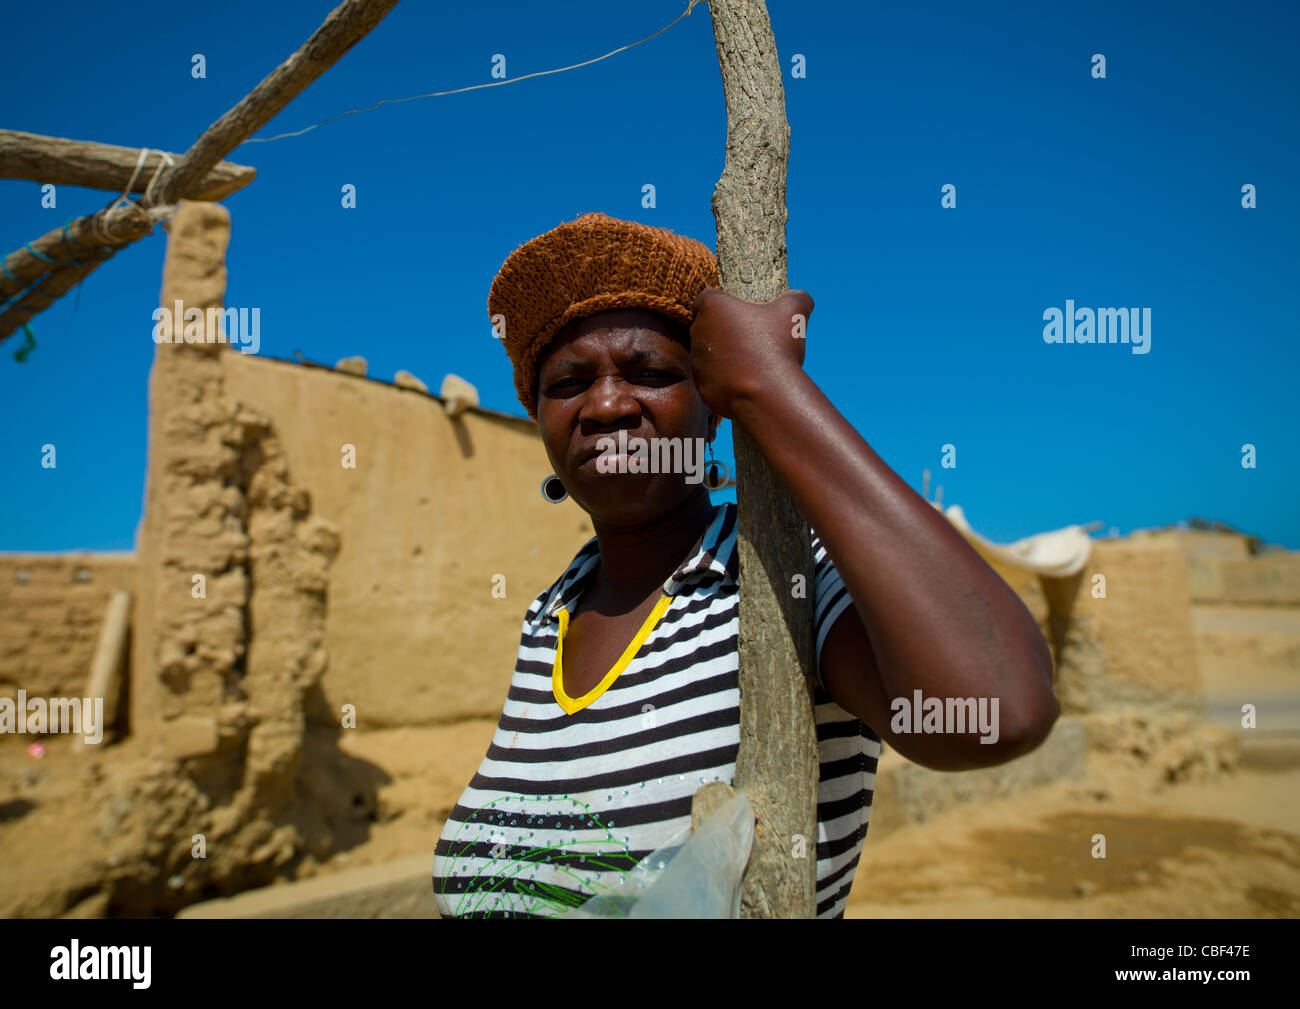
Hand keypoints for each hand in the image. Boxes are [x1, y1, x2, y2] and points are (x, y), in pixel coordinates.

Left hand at [688, 287, 813, 418]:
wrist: (767, 393)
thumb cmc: (776, 347)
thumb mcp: (794, 313)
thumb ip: (796, 298)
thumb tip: (801, 298)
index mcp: (712, 307)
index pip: (707, 297)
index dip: (724, 303)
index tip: (742, 312)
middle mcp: (697, 332)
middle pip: (707, 326)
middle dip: (725, 330)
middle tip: (751, 337)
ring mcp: (697, 361)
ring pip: (708, 353)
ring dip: (724, 355)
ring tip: (751, 361)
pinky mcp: (701, 385)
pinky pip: (712, 377)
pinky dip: (725, 378)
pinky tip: (746, 380)